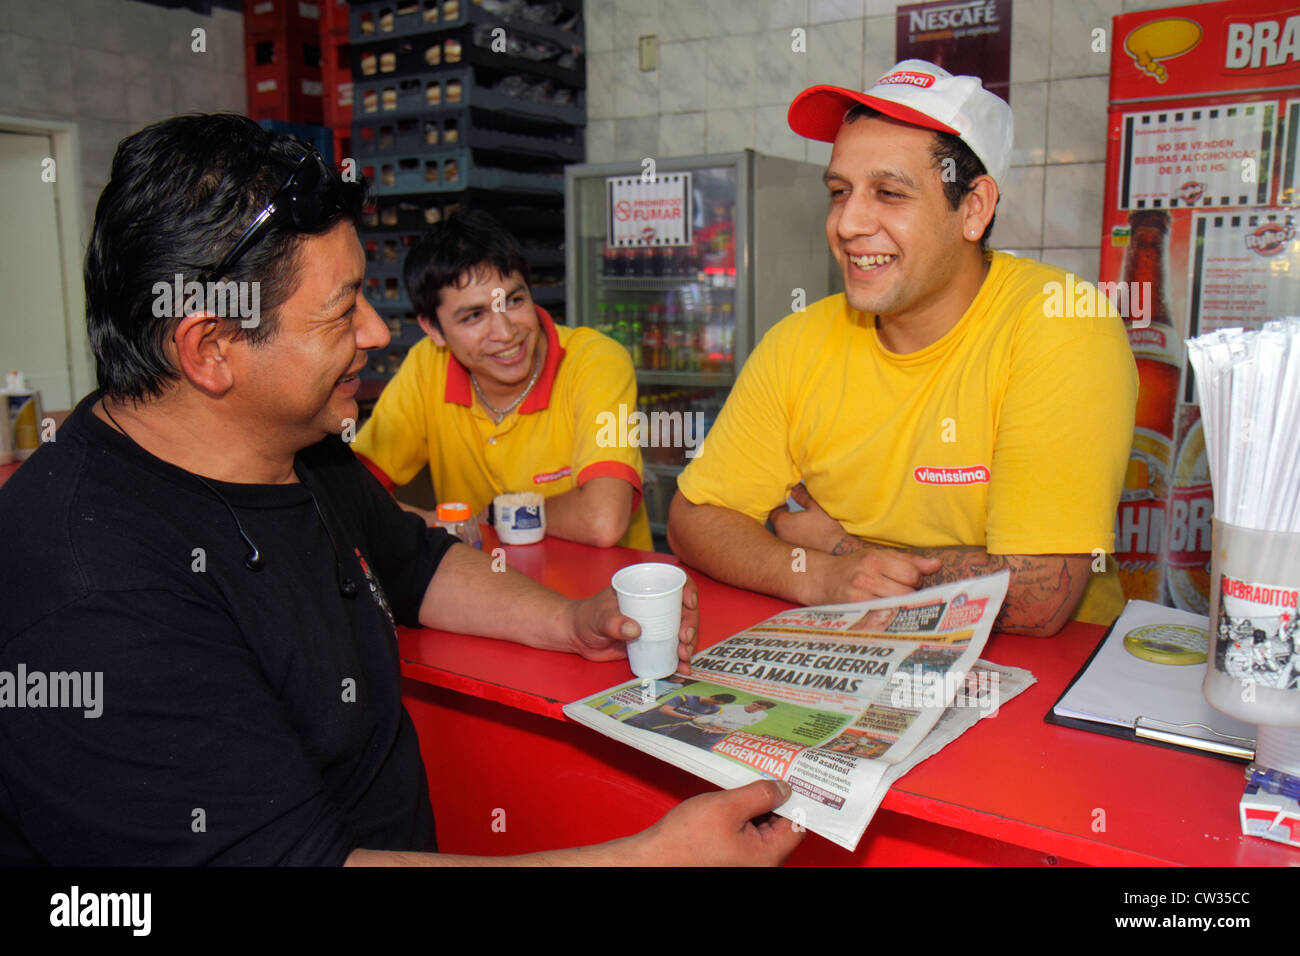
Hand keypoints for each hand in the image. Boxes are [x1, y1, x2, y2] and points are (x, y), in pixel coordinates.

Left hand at [566, 574, 699, 670]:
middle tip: (685, 639)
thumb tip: (635, 630)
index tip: (688, 604)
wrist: (576, 637)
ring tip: (684, 656)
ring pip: (681, 630)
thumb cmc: (586, 617)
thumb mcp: (598, 616)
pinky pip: (670, 648)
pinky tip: (683, 668)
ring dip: (688, 643)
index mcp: (644, 588)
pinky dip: (679, 658)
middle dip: (691, 624)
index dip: (688, 589)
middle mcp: (654, 604)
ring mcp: (655, 624)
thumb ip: (613, 622)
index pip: (674, 582)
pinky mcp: (651, 642)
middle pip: (683, 609)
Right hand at [625, 780, 803, 865]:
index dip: (793, 800)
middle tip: (760, 777)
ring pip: (763, 830)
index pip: (795, 825)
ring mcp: (747, 863)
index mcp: (766, 857)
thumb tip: (784, 788)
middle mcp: (761, 864)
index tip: (789, 779)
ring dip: (754, 809)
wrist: (656, 857)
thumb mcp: (728, 806)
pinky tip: (730, 805)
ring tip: (739, 791)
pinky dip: (743, 819)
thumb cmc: (687, 838)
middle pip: (780, 827)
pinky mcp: (733, 859)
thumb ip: (761, 795)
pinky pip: (748, 835)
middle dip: (771, 802)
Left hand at [768, 483, 846, 552]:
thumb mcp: (815, 506)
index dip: (779, 508)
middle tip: (791, 513)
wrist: (837, 548)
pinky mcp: (794, 552)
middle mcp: (781, 535)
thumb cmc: (826, 526)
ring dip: (787, 528)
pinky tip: (804, 535)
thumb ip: (802, 496)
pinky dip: (793, 537)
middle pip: (776, 524)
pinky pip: (789, 542)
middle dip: (782, 518)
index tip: (787, 506)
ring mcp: (787, 546)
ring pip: (782, 534)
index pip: (773, 513)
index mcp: (783, 522)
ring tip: (799, 524)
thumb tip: (794, 488)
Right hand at [812, 546, 941, 604]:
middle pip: (906, 593)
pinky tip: (884, 611)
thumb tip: (937, 565)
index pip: (912, 574)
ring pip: (896, 607)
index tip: (909, 581)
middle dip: (909, 595)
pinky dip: (888, 616)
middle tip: (901, 593)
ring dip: (899, 607)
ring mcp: (859, 596)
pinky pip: (882, 618)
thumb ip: (908, 560)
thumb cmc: (853, 567)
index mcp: (874, 559)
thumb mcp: (877, 556)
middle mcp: (866, 576)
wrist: (820, 578)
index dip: (916, 580)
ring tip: (892, 601)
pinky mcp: (854, 612)